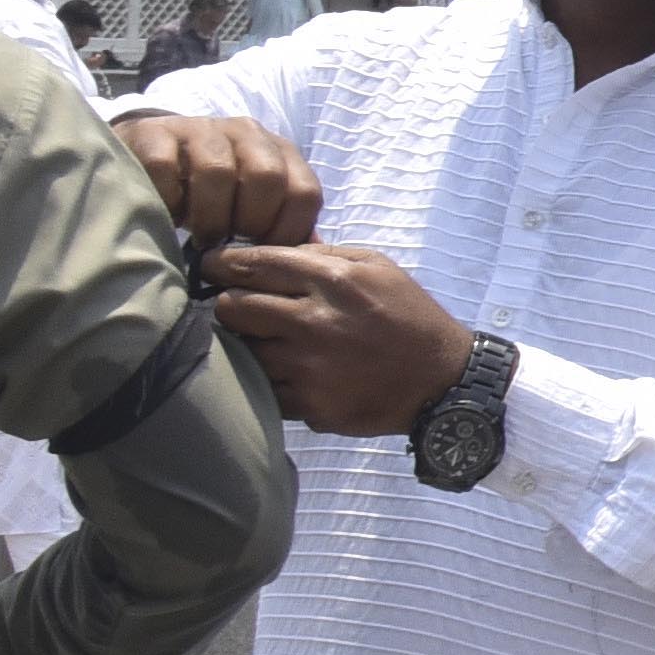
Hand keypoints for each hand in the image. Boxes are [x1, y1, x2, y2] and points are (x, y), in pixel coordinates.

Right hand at [113, 111, 322, 249]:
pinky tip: (167, 213)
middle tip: (229, 245)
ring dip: (208, 218)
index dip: (287, 233)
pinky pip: (165, 168)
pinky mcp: (154, 133)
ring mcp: (199, 128)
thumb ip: (280, 224)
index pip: (305, 192)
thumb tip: (310, 253)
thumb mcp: (251, 202)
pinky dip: (167, 200)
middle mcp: (245, 133)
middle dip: (249, 222)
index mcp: (278, 151)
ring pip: (217, 172)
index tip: (262, 255)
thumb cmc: (209, 191)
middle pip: (266, 177)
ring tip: (199, 238)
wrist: (146, 152)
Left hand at [199, 239, 477, 437]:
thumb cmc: (408, 315)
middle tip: (234, 306)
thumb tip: (271, 249)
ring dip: (246, 344)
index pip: (254, 263)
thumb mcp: (378, 267)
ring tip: (264, 341)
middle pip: (232, 308)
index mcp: (334, 281)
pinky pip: (262, 388)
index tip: (212, 266)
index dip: (222, 263)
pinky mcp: (309, 405)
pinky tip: (284, 371)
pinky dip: (265, 379)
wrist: (442, 381)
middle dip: (227, 303)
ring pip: (241, 351)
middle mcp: (315, 323)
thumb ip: (324, 253)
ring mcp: (309, 368)